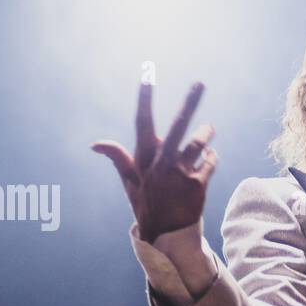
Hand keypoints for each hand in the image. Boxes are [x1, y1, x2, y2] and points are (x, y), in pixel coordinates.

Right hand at [91, 81, 217, 241]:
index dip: (145, 96)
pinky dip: (211, 156)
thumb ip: (118, 159)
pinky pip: (210, 160)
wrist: (166, 234)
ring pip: (200, 143)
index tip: (147, 71)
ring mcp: (180, 174)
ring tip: (208, 129)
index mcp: (144, 157)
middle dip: (189, 103)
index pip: (143, 120)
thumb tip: (95, 144)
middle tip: (199, 83)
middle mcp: (161, 163)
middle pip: (179, 126)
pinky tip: (208, 157)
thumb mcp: (130, 182)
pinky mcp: (198, 185)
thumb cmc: (146, 203)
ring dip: (206, 134)